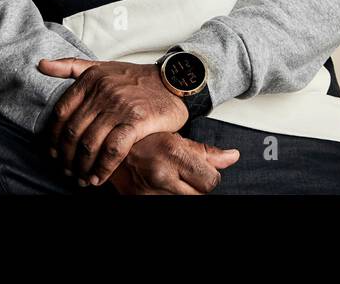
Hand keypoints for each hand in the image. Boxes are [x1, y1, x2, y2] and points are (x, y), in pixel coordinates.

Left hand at [39, 57, 190, 186]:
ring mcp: (119, 107)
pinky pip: (114, 149)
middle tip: (67, 171)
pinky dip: (103, 167)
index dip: (53, 137)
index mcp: (89, 80)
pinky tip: (100, 177)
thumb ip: (70, 66)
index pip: (61, 113)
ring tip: (83, 179)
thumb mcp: (100, 66)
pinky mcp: (137, 121)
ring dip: (83, 167)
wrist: (173, 80)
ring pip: (90, 143)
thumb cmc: (135, 78)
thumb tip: (40, 65)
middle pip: (73, 132)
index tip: (53, 153)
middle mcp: (102, 92)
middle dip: (67, 158)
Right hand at [108, 132, 239, 194]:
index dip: (208, 175)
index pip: (211, 181)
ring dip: (181, 192)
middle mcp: (161, 175)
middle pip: (199, 194)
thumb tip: (233, 157)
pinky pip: (165, 203)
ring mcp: (148, 192)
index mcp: (173, 154)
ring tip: (168, 176)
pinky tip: (159, 185)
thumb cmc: (142, 137)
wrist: (106, 144)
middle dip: (195, 185)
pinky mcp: (137, 201)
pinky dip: (166, 196)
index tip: (199, 169)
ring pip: (184, 201)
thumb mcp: (175, 137)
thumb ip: (207, 152)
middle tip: (181, 171)